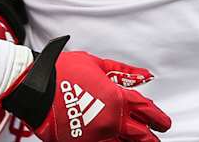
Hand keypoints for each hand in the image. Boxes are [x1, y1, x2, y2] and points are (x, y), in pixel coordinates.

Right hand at [0, 37, 170, 141]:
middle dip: (151, 138)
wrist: (35, 88)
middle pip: (142, 136)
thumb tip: (145, 76)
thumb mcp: (96, 64)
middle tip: (154, 138)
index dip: (159, 119)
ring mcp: (97, 136)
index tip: (163, 123)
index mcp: (117, 99)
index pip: (148, 112)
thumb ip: (123, 72)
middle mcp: (111, 121)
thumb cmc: (63, 72)